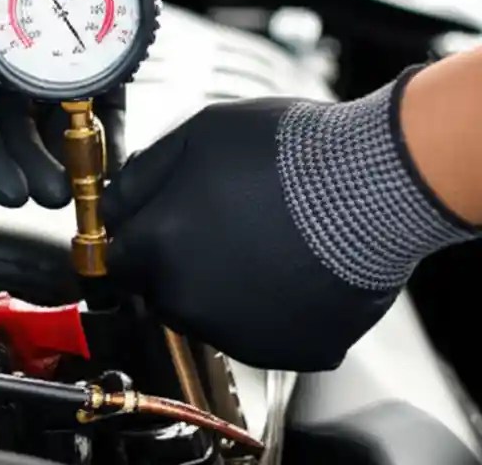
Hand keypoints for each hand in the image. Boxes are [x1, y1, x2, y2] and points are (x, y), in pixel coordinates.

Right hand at [0, 0, 223, 207]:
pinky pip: (74, 109)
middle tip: (52, 194)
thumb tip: (81, 114)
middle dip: (22, 164)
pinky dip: (93, 136)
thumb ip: (51, 36)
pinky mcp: (70, 56)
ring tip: (81, 184)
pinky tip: (110, 163)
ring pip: (30, 123)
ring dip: (53, 157)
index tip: (11, 193)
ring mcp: (27, 50)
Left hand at [102, 72, 474, 370]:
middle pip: (161, 291)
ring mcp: (239, 332)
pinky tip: (292, 269)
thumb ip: (141, 174)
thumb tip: (112, 200)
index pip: (118, 259)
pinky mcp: (289, 350)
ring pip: (209, 316)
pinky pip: (264, 335)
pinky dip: (271, 310)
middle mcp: (189, 300)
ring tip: (264, 243)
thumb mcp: (195, 135)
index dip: (135, 239)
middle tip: (221, 227)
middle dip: (176, 263)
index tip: (154, 228)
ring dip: (222, 288)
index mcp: (158, 248)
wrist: (374, 183)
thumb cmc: (288, 152)